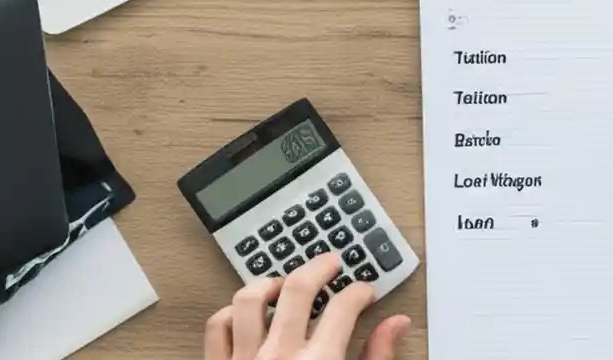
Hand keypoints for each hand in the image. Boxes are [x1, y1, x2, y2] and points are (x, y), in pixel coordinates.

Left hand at [204, 254, 409, 359]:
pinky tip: (248, 315)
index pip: (344, 307)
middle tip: (332, 263)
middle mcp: (279, 357)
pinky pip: (217, 327)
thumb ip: (376, 358)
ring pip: (250, 299)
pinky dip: (232, 313)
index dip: (360, 291)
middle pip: (299, 288)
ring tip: (287, 283)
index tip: (365, 292)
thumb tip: (395, 325)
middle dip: (320, 267)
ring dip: (271, 283)